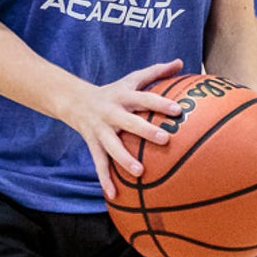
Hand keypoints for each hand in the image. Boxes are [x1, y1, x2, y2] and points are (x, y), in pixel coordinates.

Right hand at [65, 60, 183, 200]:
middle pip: (129, 122)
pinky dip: (105, 180)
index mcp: (124, 96)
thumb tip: (180, 61)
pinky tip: (114, 195)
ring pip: (112, 146)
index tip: (178, 111)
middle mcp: (112, 113)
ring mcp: (101, 130)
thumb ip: (156, 71)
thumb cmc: (114, 91)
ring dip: (124, 159)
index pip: (145, 98)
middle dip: (145, 131)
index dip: (161, 104)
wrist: (75, 101)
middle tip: (165, 139)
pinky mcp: (93, 145)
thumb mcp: (131, 79)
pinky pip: (99, 164)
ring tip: (140, 172)